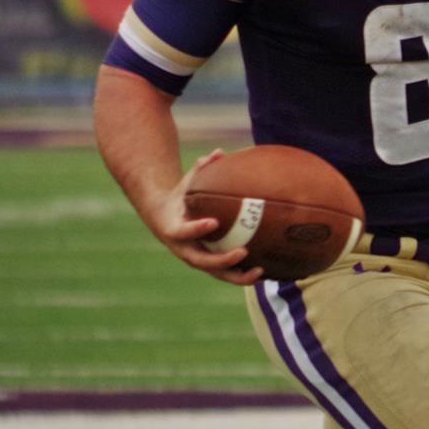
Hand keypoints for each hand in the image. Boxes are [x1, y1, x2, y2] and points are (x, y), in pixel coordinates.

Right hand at [151, 148, 263, 284]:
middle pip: (202, 261)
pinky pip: (226, 273)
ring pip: (216, 273)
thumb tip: (219, 153)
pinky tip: (264, 272)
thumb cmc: (180, 197)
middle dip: (222, 260)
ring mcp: (196, 259)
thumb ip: (201, 169)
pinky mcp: (208, 265)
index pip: (183, 231)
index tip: (213, 222)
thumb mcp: (187, 182)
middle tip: (243, 252)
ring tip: (260, 271)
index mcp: (174, 229)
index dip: (197, 229)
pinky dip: (243, 275)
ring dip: (237, 275)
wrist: (164, 218)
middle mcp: (184, 249)